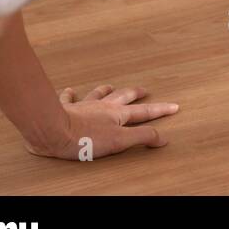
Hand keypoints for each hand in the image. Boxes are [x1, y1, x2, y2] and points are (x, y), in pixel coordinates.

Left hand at [25, 85, 178, 159]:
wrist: (54, 131)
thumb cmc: (85, 138)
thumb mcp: (120, 142)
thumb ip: (142, 138)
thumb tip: (162, 138)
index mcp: (118, 114)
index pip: (144, 112)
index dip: (160, 110)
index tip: (174, 106)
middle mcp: (103, 107)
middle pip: (124, 96)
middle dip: (136, 93)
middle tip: (144, 90)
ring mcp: (85, 106)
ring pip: (99, 94)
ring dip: (107, 90)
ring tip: (111, 86)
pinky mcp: (66, 109)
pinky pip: (69, 99)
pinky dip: (71, 95)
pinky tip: (70, 91)